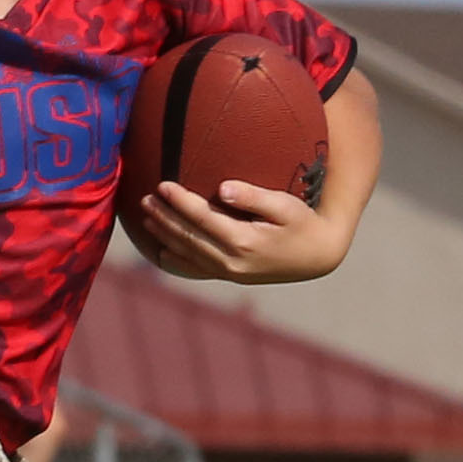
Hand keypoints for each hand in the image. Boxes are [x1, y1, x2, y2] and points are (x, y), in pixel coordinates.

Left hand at [127, 177, 333, 284]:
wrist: (318, 256)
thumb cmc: (303, 222)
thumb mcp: (285, 205)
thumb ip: (253, 197)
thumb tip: (222, 187)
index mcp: (244, 241)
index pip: (202, 219)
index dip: (180, 202)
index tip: (162, 185)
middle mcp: (232, 261)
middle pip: (189, 237)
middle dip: (164, 217)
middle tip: (145, 199)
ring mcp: (230, 273)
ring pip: (188, 254)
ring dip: (165, 235)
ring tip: (146, 218)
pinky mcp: (231, 276)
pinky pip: (197, 270)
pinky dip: (177, 261)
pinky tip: (162, 252)